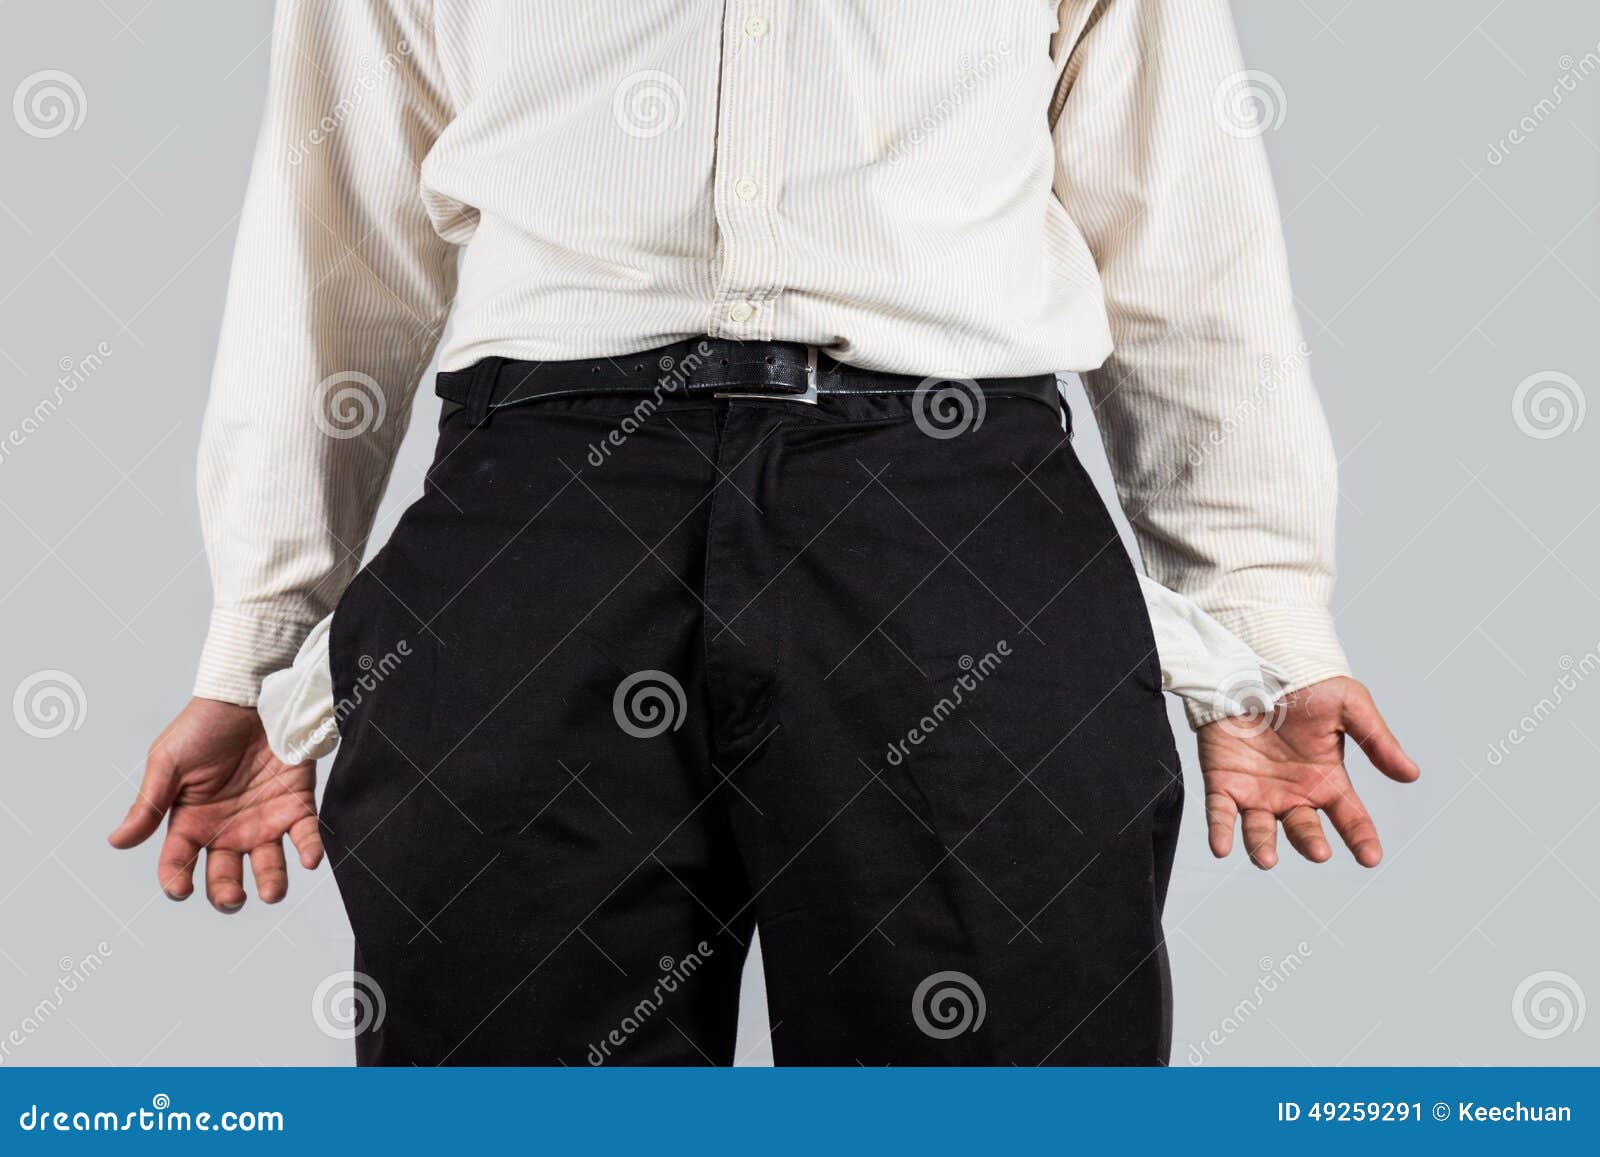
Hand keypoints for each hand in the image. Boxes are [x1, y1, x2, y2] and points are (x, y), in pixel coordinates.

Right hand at [108, 697, 322, 910]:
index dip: (176, 880)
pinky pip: (305, 834)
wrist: (251, 694)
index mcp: (191, 822)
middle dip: (228, 893)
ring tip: (272, 892)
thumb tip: (117, 842)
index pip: (179, 862)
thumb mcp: (169, 762)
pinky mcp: (296, 804)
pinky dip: (309, 849)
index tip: (181, 889)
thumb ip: (149, 804)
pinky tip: (310, 860)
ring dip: (272, 882)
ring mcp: (263, 819)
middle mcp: (228, 829)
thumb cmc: (204, 726)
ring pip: (268, 864)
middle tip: (234, 898)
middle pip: (225, 874)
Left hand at [1196, 676, 1417, 869]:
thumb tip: (1411, 774)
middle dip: (1310, 843)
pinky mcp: (1222, 780)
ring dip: (1262, 847)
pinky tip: (1221, 848)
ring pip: (1260, 829)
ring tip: (1266, 859)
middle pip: (1304, 830)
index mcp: (1325, 779)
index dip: (1361, 838)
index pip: (1349, 817)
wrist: (1256, 661)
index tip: (1370, 857)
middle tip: (1318, 852)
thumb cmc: (1306, 683)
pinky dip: (1220, 831)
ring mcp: (1256, 790)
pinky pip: (1220, 812)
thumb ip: (1376, 741)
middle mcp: (1292, 792)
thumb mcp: (1349, 706)